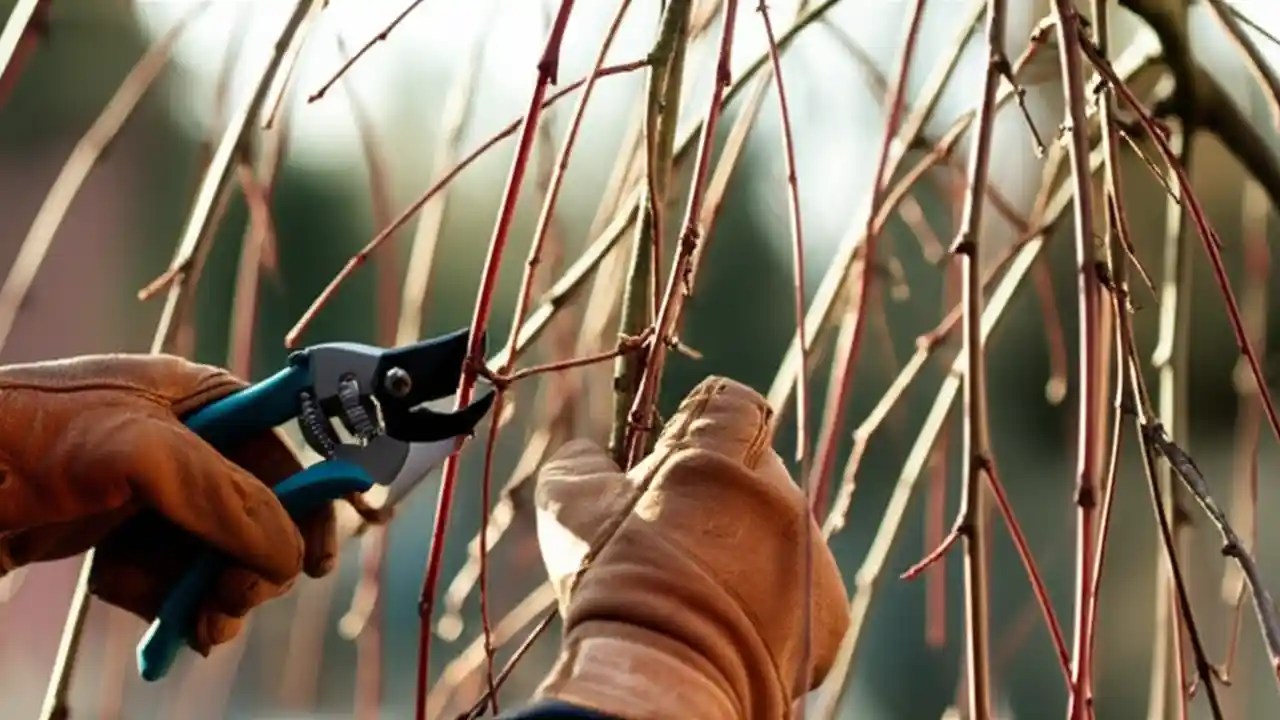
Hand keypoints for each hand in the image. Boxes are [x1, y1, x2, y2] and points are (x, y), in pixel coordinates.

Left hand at [0, 353, 335, 653]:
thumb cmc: (20, 435)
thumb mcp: (138, 452)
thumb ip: (225, 497)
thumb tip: (288, 553)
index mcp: (196, 397)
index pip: (282, 446)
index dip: (307, 500)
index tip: (313, 559)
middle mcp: (178, 441)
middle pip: (253, 509)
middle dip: (253, 561)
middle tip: (237, 599)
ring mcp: (142, 489)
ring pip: (211, 551)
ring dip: (214, 593)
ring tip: (202, 624)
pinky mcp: (108, 532)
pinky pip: (164, 574)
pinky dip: (167, 602)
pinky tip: (149, 613)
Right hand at [531, 376, 849, 719]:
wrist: (661, 673)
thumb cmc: (613, 580)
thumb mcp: (570, 507)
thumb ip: (582, 463)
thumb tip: (589, 456)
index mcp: (720, 449)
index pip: (733, 404)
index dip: (704, 427)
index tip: (677, 458)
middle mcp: (780, 490)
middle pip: (757, 476)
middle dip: (721, 499)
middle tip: (677, 542)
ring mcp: (811, 552)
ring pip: (781, 537)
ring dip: (747, 554)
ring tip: (700, 597)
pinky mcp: (828, 611)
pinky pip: (802, 596)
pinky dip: (772, 609)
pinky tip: (731, 630)